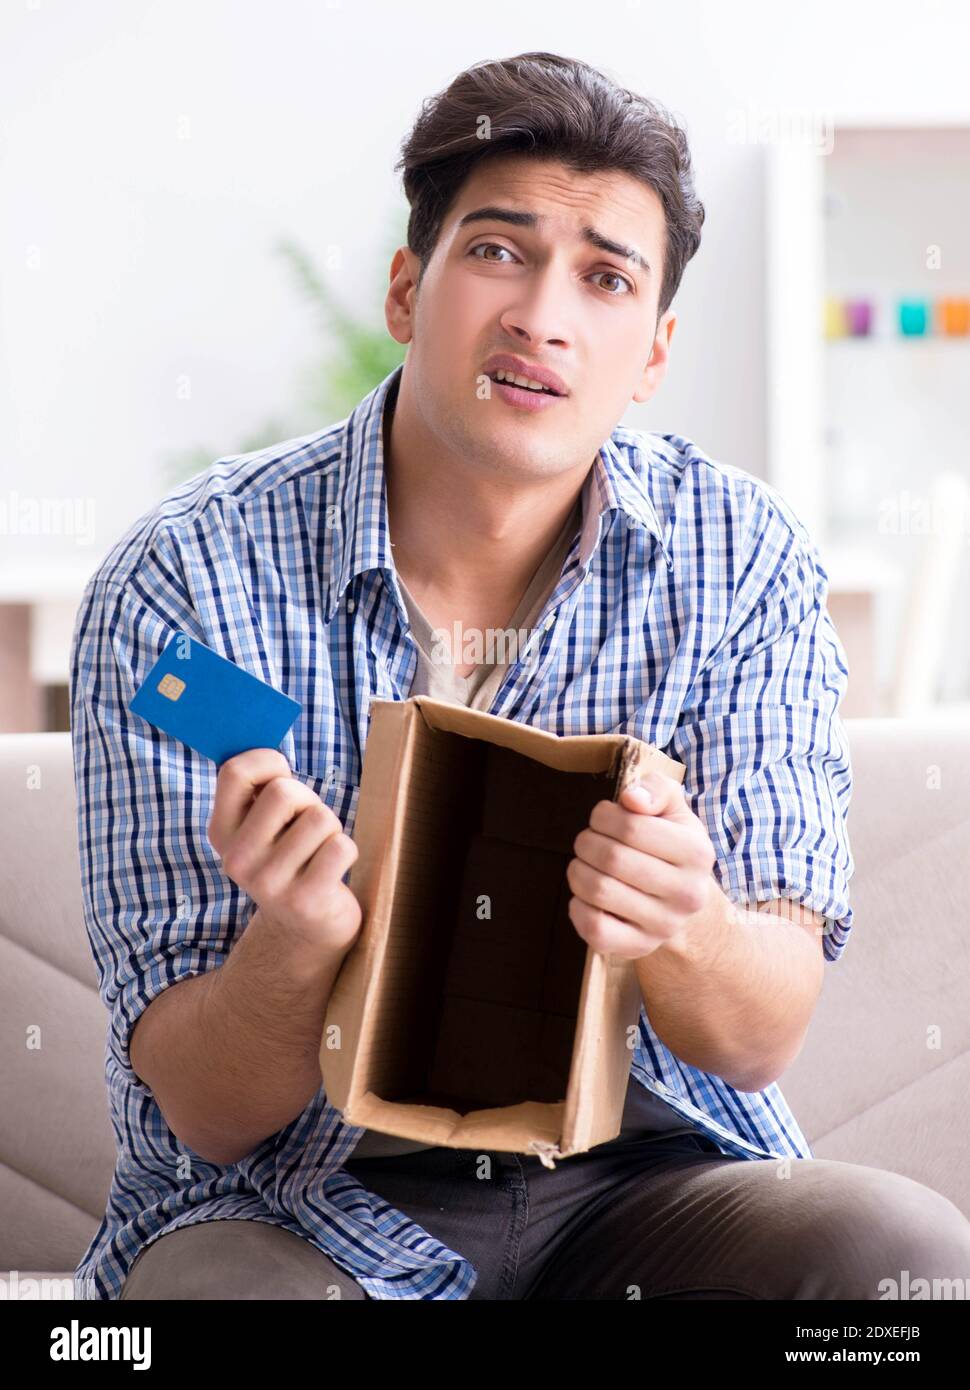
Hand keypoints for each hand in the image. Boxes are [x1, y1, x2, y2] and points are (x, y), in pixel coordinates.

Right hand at [207, 749, 361, 954]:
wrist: (305, 928)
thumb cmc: (291, 857)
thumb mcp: (262, 825)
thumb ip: (257, 785)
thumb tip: (260, 732)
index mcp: (221, 833)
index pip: (235, 771)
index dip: (268, 761)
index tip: (281, 774)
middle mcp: (237, 860)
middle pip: (284, 791)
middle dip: (307, 800)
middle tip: (305, 826)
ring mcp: (269, 883)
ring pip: (319, 817)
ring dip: (330, 828)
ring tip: (318, 850)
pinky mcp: (305, 900)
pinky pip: (341, 846)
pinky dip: (346, 851)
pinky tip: (331, 871)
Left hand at [566, 771, 717, 959]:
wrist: (685, 904)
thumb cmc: (671, 847)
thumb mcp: (674, 811)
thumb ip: (656, 790)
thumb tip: (631, 799)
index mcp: (697, 853)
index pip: (632, 827)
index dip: (604, 816)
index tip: (601, 818)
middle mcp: (686, 893)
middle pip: (612, 858)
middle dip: (586, 842)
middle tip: (587, 840)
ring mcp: (664, 925)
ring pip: (598, 891)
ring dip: (578, 870)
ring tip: (584, 863)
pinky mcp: (639, 947)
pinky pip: (594, 928)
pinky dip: (578, 906)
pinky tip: (585, 895)